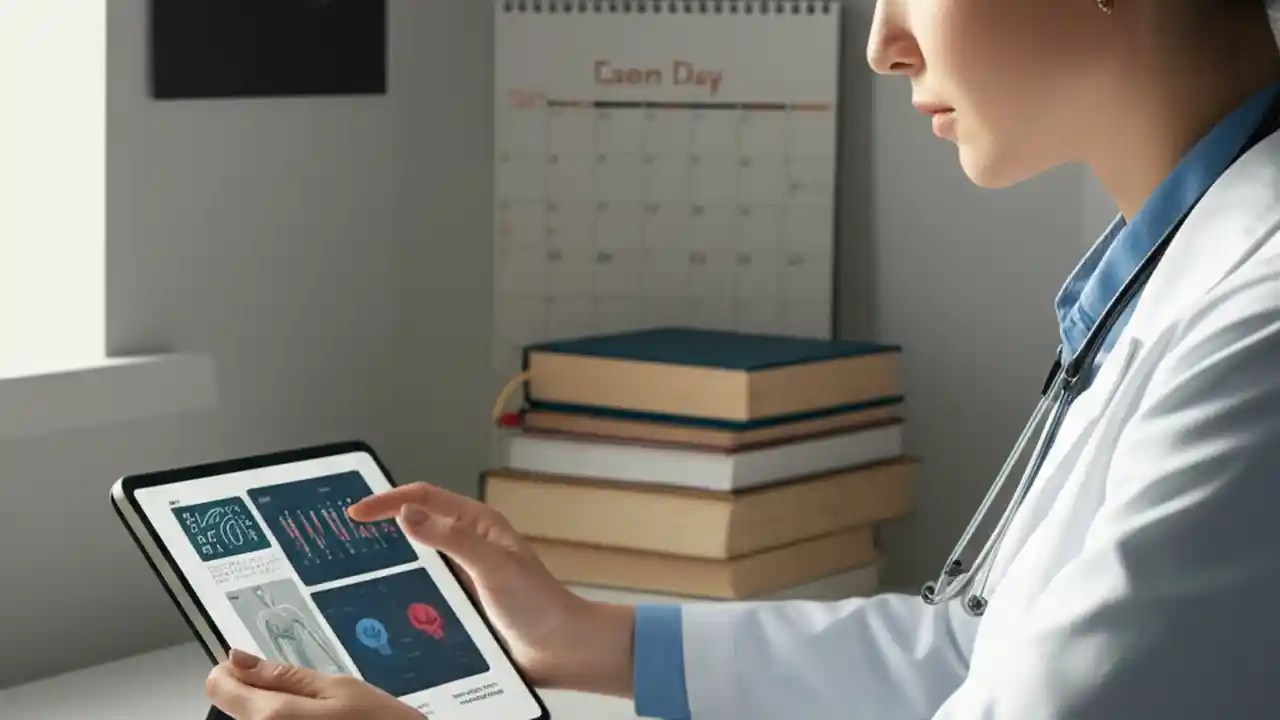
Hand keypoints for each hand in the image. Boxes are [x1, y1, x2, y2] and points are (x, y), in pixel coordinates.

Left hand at [206, 648, 422, 718]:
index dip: (235, 672)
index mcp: (272, 716)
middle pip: (233, 708)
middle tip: (303, 698)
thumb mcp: (338, 687)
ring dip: (271, 715)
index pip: (217, 686)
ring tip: (314, 718)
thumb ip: (284, 674)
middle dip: (257, 695)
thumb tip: (237, 658)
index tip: (259, 671)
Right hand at [347, 482, 635, 695]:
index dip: (388, 500)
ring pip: (416, 562)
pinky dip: (402, 595)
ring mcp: (463, 575)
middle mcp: (468, 545)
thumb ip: (451, 538)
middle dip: (382, 527)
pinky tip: (384, 609)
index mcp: (477, 523)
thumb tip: (407, 513)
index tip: (356, 512)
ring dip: (390, 565)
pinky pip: (424, 594)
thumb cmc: (538, 604)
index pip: (424, 498)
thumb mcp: (492, 565)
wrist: (561, 650)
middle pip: (416, 526)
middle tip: (345, 539)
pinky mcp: (461, 604)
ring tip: (353, 575)